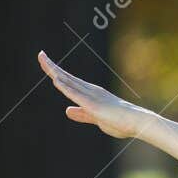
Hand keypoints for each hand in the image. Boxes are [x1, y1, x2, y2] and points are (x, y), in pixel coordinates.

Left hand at [37, 50, 151, 138]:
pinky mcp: (93, 105)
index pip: (69, 81)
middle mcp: (90, 90)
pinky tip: (56, 80)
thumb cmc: (121, 121)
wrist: (137, 123)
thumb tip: (67, 110)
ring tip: (43, 61)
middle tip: (40, 55)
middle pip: (66, 77)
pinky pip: (76, 94)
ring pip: (69, 82)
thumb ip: (81, 114)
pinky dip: (65, 87)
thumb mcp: (95, 118)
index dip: (56, 72)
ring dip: (55, 72)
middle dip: (52, 66)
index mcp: (90, 93)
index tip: (46, 62)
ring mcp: (91, 96)